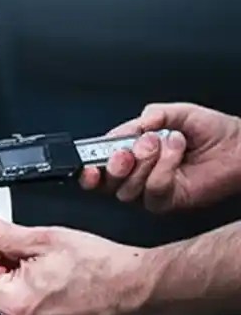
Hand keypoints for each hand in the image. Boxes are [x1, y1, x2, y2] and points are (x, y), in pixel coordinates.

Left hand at [0, 216, 151, 314]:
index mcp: (17, 304)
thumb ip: (8, 235)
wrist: (139, 288)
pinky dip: (38, 297)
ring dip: (22, 280)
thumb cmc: (103, 268)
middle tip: (18, 243)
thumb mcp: (47, 239)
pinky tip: (56, 282)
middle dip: (4, 263)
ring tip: (46, 262)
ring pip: (17, 302)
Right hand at [78, 102, 240, 212]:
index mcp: (132, 154)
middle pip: (107, 182)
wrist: (240, 146)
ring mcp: (151, 190)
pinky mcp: (168, 201)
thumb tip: (126, 129)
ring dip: (146, 162)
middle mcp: (138, 175)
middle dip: (114, 165)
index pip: (99, 167)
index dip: (89, 168)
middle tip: (128, 150)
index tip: (88, 164)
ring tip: (166, 141)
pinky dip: (163, 168)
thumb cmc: (213, 130)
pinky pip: (152, 191)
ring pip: (127, 189)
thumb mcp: (176, 112)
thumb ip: (149, 116)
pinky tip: (177, 151)